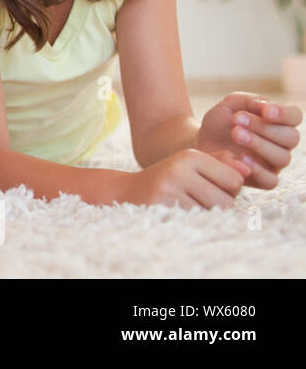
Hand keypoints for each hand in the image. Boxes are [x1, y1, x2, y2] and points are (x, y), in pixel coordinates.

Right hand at [119, 148, 249, 208]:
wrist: (127, 191)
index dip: (231, 189)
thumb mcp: (192, 165)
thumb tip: (249, 168)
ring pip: (212, 213)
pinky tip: (179, 212)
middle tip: (201, 200)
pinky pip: (194, 220)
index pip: (235, 179)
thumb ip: (222, 163)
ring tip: (190, 205)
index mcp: (190, 156)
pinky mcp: (160, 205)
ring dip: (206, 214)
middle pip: (226, 200)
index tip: (214, 188)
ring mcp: (169, 187)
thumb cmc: (169, 179)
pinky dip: (192, 220)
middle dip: (220, 205)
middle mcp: (179, 168)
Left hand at [196, 92, 301, 189]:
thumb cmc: (219, 123)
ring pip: (282, 157)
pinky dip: (257, 170)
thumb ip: (248, 101)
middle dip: (265, 127)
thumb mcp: (229, 105)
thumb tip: (266, 105)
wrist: (200, 143)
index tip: (266, 110)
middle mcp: (282, 144)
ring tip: (235, 134)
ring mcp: (274, 163)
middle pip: (291, 137)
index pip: (295, 116)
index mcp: (279, 122)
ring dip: (259, 144)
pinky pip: (270, 180)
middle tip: (237, 119)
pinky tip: (240, 158)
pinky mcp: (263, 180)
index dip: (285, 114)